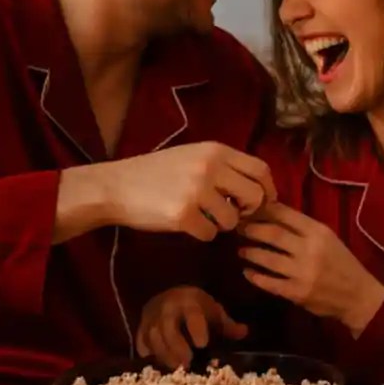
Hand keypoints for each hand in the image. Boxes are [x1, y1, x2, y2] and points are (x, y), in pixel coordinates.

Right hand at [105, 142, 276, 241]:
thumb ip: (221, 166)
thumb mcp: (191, 156)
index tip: (264, 202)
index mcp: (215, 150)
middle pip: (254, 196)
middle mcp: (210, 168)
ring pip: (232, 220)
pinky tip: (186, 224)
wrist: (116, 186)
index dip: (268, 189)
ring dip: (222, 224)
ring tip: (203, 217)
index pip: (260, 169)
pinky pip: (210, 234)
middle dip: (248, 211)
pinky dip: (201, 233)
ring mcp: (197, 192)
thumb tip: (254, 188)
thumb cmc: (154, 172)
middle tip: (234, 214)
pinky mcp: (183, 216)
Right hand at [135, 286, 248, 367]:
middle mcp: (167, 308)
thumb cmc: (197, 308)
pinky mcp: (141, 328)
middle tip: (187, 364)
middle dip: (176, 346)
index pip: (192, 314)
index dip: (196, 328)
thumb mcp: (214, 312)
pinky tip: (157, 366)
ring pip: (153, 336)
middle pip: (168, 327)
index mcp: (189, 302)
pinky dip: (148, 354)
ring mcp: (151, 318)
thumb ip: (227, 325)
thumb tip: (244, 332)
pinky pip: (141, 342)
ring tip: (175, 370)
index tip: (203, 344)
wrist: (170, 295)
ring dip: (163, 354)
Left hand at [237, 203, 383, 336]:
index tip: (250, 209)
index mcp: (318, 231)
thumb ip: (303, 228)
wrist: (357, 295)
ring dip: (250, 253)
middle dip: (251, 230)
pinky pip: (269, 283)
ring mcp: (302, 272)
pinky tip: (247, 272)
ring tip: (242, 250)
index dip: (263, 210)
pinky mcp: (296, 292)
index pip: (285, 214)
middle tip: (239, 229)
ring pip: (267, 258)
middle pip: (272, 234)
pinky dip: (255, 277)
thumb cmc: (341, 263)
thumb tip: (270, 214)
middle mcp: (309, 249)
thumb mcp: (327, 238)